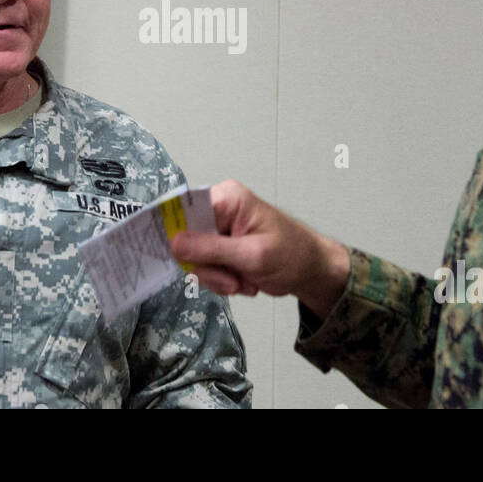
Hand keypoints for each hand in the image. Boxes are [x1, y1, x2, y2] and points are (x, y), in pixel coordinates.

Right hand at [169, 180, 350, 317]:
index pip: (185, 209)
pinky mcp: (221, 249)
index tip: (170, 255)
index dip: (173, 231)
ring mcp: (219, 230)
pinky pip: (206, 268)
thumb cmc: (292, 254)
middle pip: (186, 239)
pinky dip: (222, 281)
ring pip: (195, 259)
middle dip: (208, 267)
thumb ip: (212, 249)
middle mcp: (218, 210)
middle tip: (231, 281)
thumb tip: (173, 242)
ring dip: (218, 278)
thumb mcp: (252, 254)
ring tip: (243, 282)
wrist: (311, 272)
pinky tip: (244, 282)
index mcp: (226, 198)